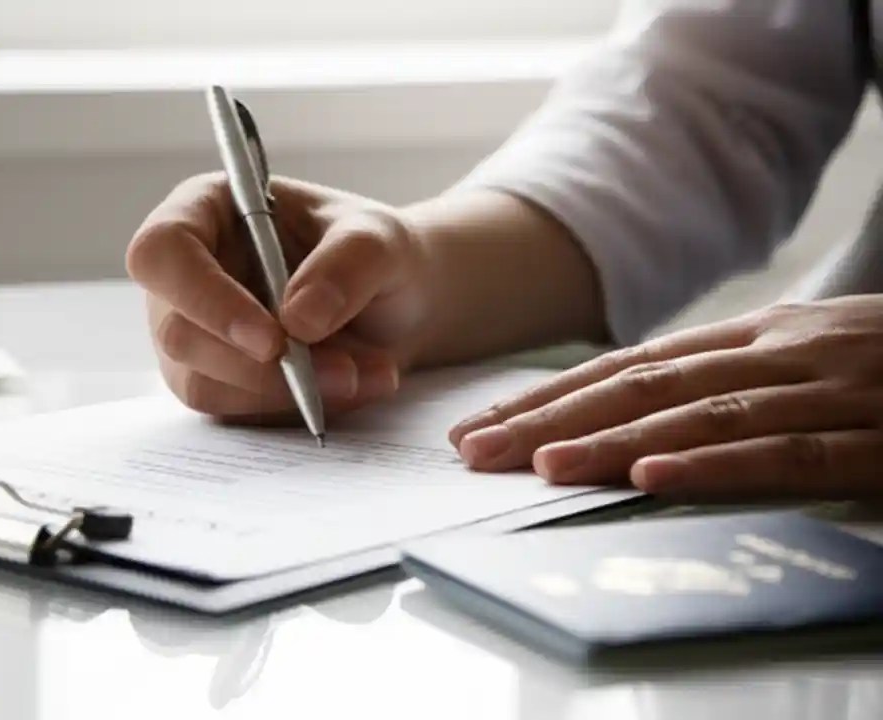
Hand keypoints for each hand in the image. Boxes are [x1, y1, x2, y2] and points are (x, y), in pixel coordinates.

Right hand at [127, 173, 427, 420]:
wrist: (396, 300)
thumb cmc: (372, 250)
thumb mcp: (379, 238)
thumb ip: (346, 266)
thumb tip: (298, 321)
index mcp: (204, 211)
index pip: (162, 252)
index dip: (204, 298)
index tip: (270, 339)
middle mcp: (185, 275)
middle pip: (178, 333)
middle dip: (260, 366)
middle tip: (343, 371)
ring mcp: (195, 332)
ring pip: (204, 384)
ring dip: (286, 391)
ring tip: (364, 374)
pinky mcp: (217, 380)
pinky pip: (237, 411)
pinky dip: (298, 406)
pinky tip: (353, 385)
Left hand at [449, 296, 882, 500]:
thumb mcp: (803, 358)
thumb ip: (726, 381)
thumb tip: (632, 418)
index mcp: (755, 335)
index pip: (629, 365)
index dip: (551, 395)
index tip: (483, 425)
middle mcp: (778, 352)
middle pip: (643, 385)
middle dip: (552, 418)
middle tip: (477, 451)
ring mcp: (828, 390)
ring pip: (701, 415)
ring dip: (613, 441)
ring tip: (541, 465)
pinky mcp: (878, 438)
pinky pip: (787, 452)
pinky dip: (714, 466)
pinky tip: (651, 478)